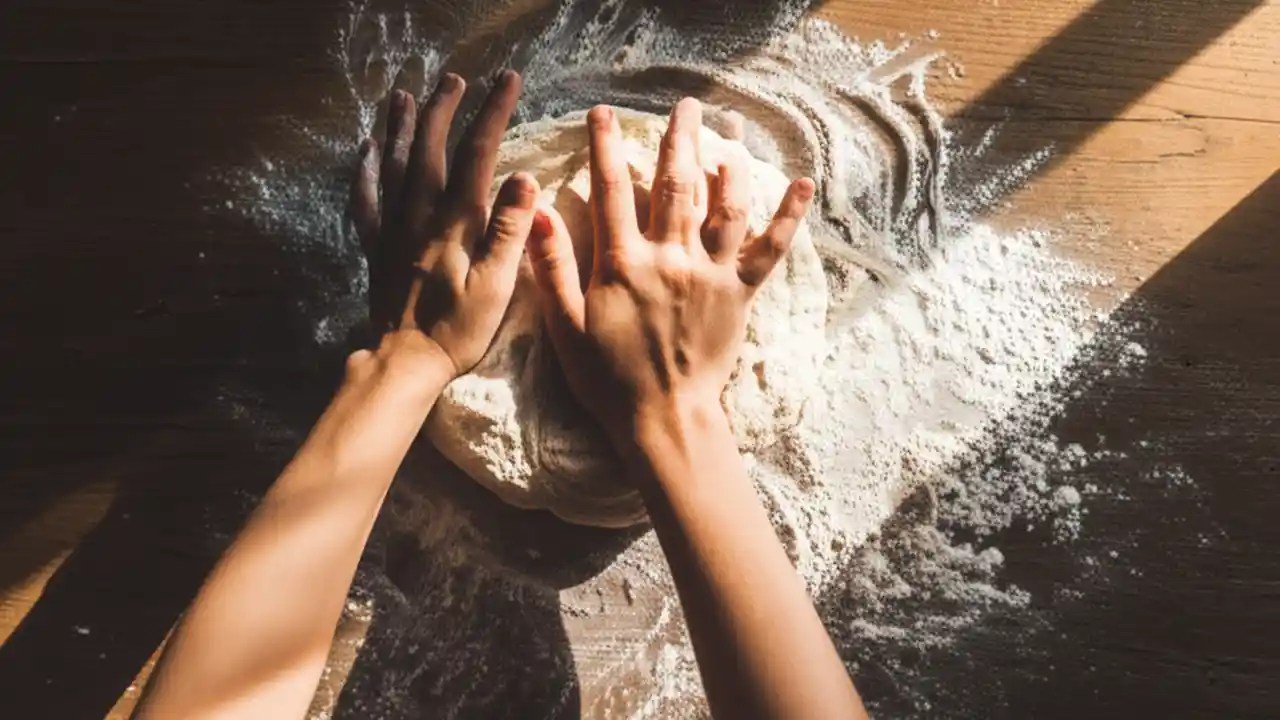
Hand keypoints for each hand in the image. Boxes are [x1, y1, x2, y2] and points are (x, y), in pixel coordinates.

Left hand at [349, 70, 537, 380]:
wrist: (404, 362)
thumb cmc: (457, 329)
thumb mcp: (497, 285)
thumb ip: (509, 230)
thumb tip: (524, 177)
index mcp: (453, 222)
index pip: (476, 153)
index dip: (492, 112)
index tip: (508, 81)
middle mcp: (418, 215)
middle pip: (429, 147)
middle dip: (443, 108)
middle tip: (455, 78)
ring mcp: (392, 229)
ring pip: (393, 163)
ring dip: (401, 126)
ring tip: (405, 95)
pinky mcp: (375, 247)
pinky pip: (365, 199)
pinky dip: (365, 170)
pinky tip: (366, 151)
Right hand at [526, 99, 814, 444]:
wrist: (663, 418)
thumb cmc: (608, 378)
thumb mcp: (565, 326)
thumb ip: (553, 266)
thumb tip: (536, 211)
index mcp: (623, 263)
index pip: (612, 190)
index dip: (606, 146)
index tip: (604, 112)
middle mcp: (670, 257)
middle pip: (676, 183)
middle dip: (679, 139)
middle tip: (686, 106)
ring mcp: (710, 273)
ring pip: (725, 204)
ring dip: (729, 162)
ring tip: (732, 129)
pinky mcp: (739, 293)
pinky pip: (769, 249)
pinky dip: (788, 216)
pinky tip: (802, 184)